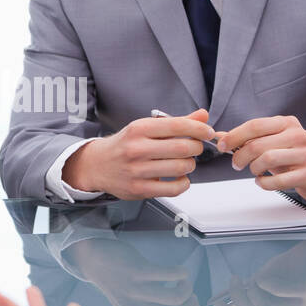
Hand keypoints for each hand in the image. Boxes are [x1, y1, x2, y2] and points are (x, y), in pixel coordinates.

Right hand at [63, 108, 216, 199]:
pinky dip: (183, 183)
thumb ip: (176, 123)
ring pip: (181, 167)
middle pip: (183, 148)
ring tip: (184, 162)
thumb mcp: (146, 128)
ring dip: (190, 165)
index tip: (207, 132)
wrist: (97, 165)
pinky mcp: (139, 189)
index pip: (177, 125)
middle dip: (196, 147)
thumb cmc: (125, 145)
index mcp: (139, 128)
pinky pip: (174, 188)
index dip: (199, 128)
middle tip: (194, 148)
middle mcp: (136, 148)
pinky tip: (179, 178)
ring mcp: (137, 171)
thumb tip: (203, 115)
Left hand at [65, 238, 209, 305]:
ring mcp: (134, 291)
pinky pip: (171, 274)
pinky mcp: (137, 270)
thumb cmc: (125, 287)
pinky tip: (178, 272)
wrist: (98, 262)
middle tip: (193, 297)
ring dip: (189, 289)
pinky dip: (182, 273)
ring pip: (177, 297)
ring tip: (184, 283)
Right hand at [213, 241, 305, 305]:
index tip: (218, 305)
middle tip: (232, 283)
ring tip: (249, 277)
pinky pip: (276, 292)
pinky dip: (263, 282)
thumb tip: (226, 300)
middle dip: (235, 300)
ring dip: (249, 291)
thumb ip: (250, 294)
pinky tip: (263, 275)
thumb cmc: (290, 267)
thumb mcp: (266, 283)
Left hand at [216, 115, 305, 201]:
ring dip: (253, 169)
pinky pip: (278, 180)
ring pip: (267, 160)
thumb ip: (248, 138)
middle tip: (236, 164)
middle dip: (240, 156)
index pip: (255, 125)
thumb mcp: (272, 142)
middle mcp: (298, 135)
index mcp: (287, 123)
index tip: (222, 146)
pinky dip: (264, 183)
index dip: (234, 136)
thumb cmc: (293, 155)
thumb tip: (220, 136)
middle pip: (258, 144)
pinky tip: (262, 181)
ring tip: (254, 171)